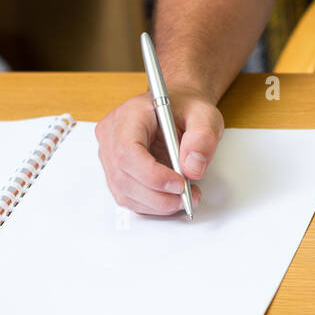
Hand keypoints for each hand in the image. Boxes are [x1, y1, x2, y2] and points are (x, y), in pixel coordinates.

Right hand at [94, 87, 223, 215]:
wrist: (177, 109)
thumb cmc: (185, 108)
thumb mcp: (204, 115)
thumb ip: (202, 138)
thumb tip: (192, 168)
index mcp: (129, 115)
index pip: (127, 151)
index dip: (152, 175)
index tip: (179, 184)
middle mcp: (112, 136)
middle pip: (123, 177)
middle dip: (158, 196)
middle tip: (187, 196)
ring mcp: (110, 156)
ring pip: (125, 193)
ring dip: (157, 204)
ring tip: (184, 197)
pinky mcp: (116, 173)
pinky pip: (129, 198)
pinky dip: (152, 205)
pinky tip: (171, 198)